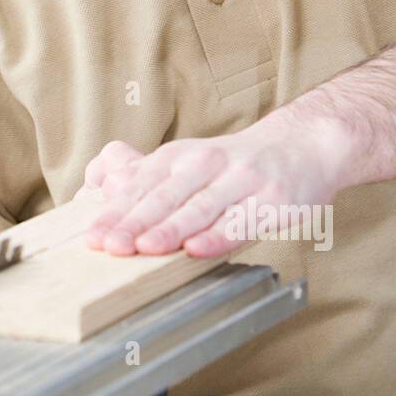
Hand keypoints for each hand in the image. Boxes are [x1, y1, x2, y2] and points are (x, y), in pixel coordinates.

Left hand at [76, 114, 355, 257]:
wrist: (303, 145)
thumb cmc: (236, 164)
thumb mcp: (191, 162)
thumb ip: (154, 184)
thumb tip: (106, 205)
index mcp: (181, 157)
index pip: (141, 187)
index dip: (116, 212)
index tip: (92, 235)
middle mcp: (207, 165)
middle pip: (164, 198)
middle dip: (134, 223)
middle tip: (108, 245)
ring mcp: (241, 181)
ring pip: (199, 208)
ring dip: (170, 229)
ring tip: (144, 247)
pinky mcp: (271, 200)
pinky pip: (241, 221)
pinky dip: (218, 237)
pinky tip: (197, 250)